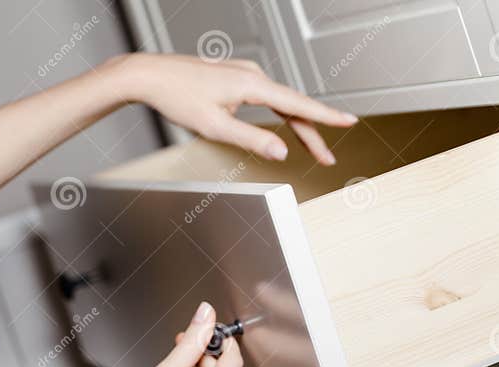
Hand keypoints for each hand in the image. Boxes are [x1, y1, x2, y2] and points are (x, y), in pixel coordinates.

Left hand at [111, 53, 357, 164]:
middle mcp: (253, 76)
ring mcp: (245, 75)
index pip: (298, 104)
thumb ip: (251, 140)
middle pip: (294, 106)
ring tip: (313, 147)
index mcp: (252, 85)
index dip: (326, 116)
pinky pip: (269, 97)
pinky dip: (282, 112)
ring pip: (282, 102)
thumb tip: (282, 150)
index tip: (349, 121)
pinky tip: (285, 123)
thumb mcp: (214, 127)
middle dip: (313, 133)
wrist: (150, 76)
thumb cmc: (177, 97)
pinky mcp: (237, 78)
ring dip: (298, 124)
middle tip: (327, 158)